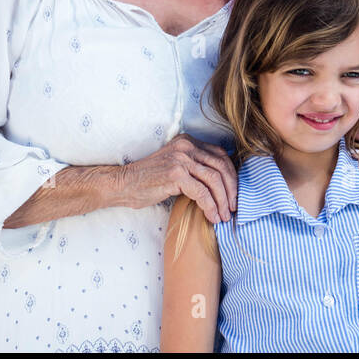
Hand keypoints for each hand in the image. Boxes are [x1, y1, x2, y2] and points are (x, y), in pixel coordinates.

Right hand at [121, 133, 237, 222]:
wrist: (123, 184)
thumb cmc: (149, 180)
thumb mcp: (176, 166)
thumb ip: (195, 167)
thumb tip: (223, 184)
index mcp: (188, 141)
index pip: (220, 156)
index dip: (232, 176)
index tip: (234, 195)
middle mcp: (187, 146)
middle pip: (221, 167)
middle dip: (231, 190)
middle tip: (233, 208)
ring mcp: (181, 159)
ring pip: (214, 180)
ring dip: (222, 201)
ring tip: (224, 216)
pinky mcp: (175, 174)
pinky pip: (202, 192)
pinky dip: (210, 206)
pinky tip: (212, 217)